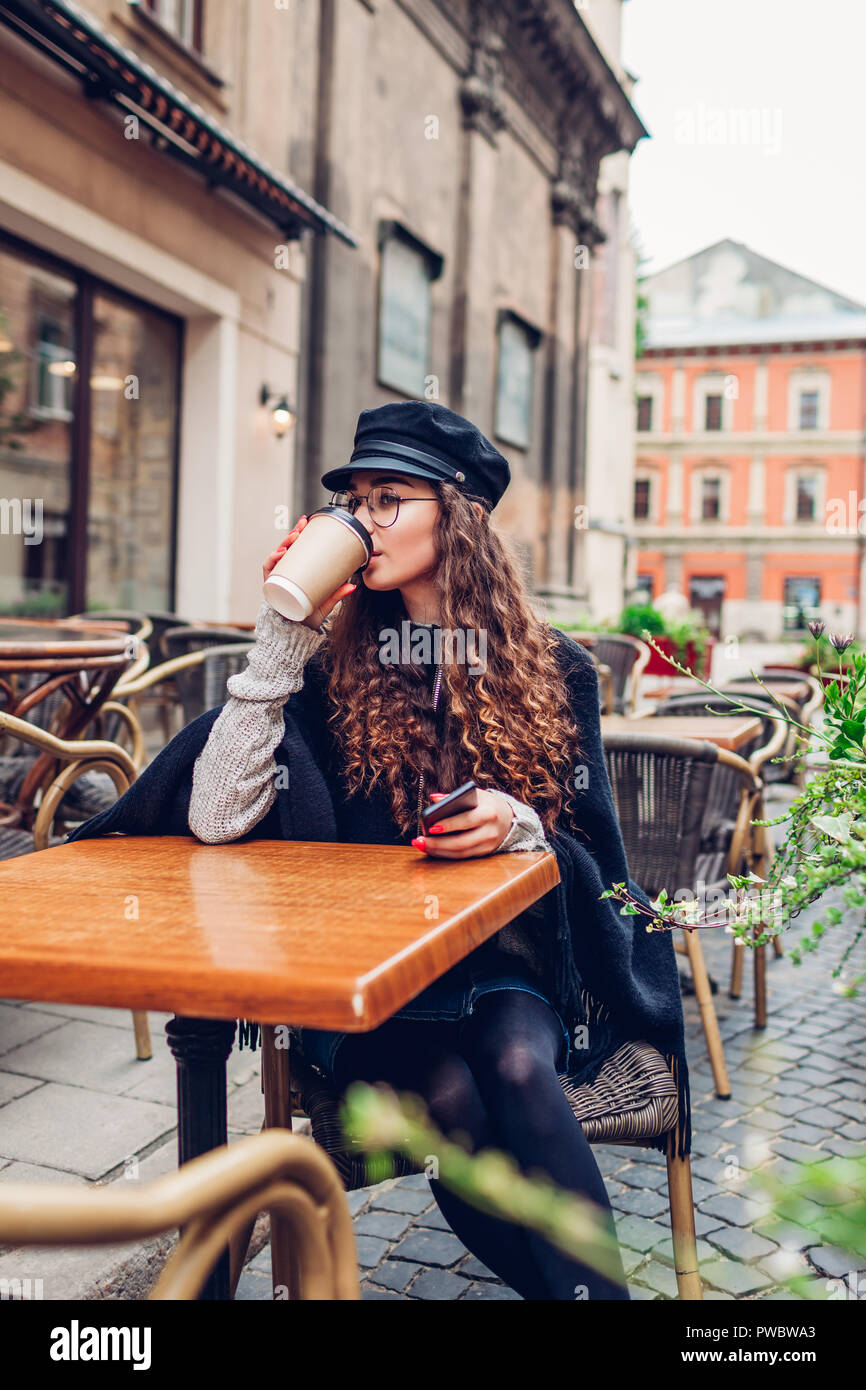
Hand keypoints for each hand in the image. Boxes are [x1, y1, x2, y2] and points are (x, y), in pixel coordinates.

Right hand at [263, 516, 356, 630]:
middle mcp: (285, 573)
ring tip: (294, 537)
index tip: (307, 522)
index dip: (299, 533)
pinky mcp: (270, 587)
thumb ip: (336, 595)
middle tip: (301, 525)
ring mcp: (276, 579)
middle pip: (286, 548)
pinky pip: (268, 570)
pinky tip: (280, 554)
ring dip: (284, 543)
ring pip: (277, 556)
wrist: (293, 636)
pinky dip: (272, 561)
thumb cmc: (306, 618)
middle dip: (292, 534)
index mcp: (296, 572)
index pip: (296, 549)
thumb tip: (353, 585)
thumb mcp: (324, 604)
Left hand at [411, 789, 513, 858]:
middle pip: (460, 842)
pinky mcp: (484, 853)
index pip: (466, 820)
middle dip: (437, 843)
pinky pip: (462, 857)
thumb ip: (454, 797)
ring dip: (438, 851)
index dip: (448, 825)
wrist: (508, 818)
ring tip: (421, 845)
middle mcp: (490, 831)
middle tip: (419, 841)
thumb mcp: (475, 795)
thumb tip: (434, 798)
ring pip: (460, 853)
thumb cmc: (486, 804)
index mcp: (488, 813)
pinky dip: (446, 854)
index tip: (430, 827)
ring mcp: (488, 845)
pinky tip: (432, 849)